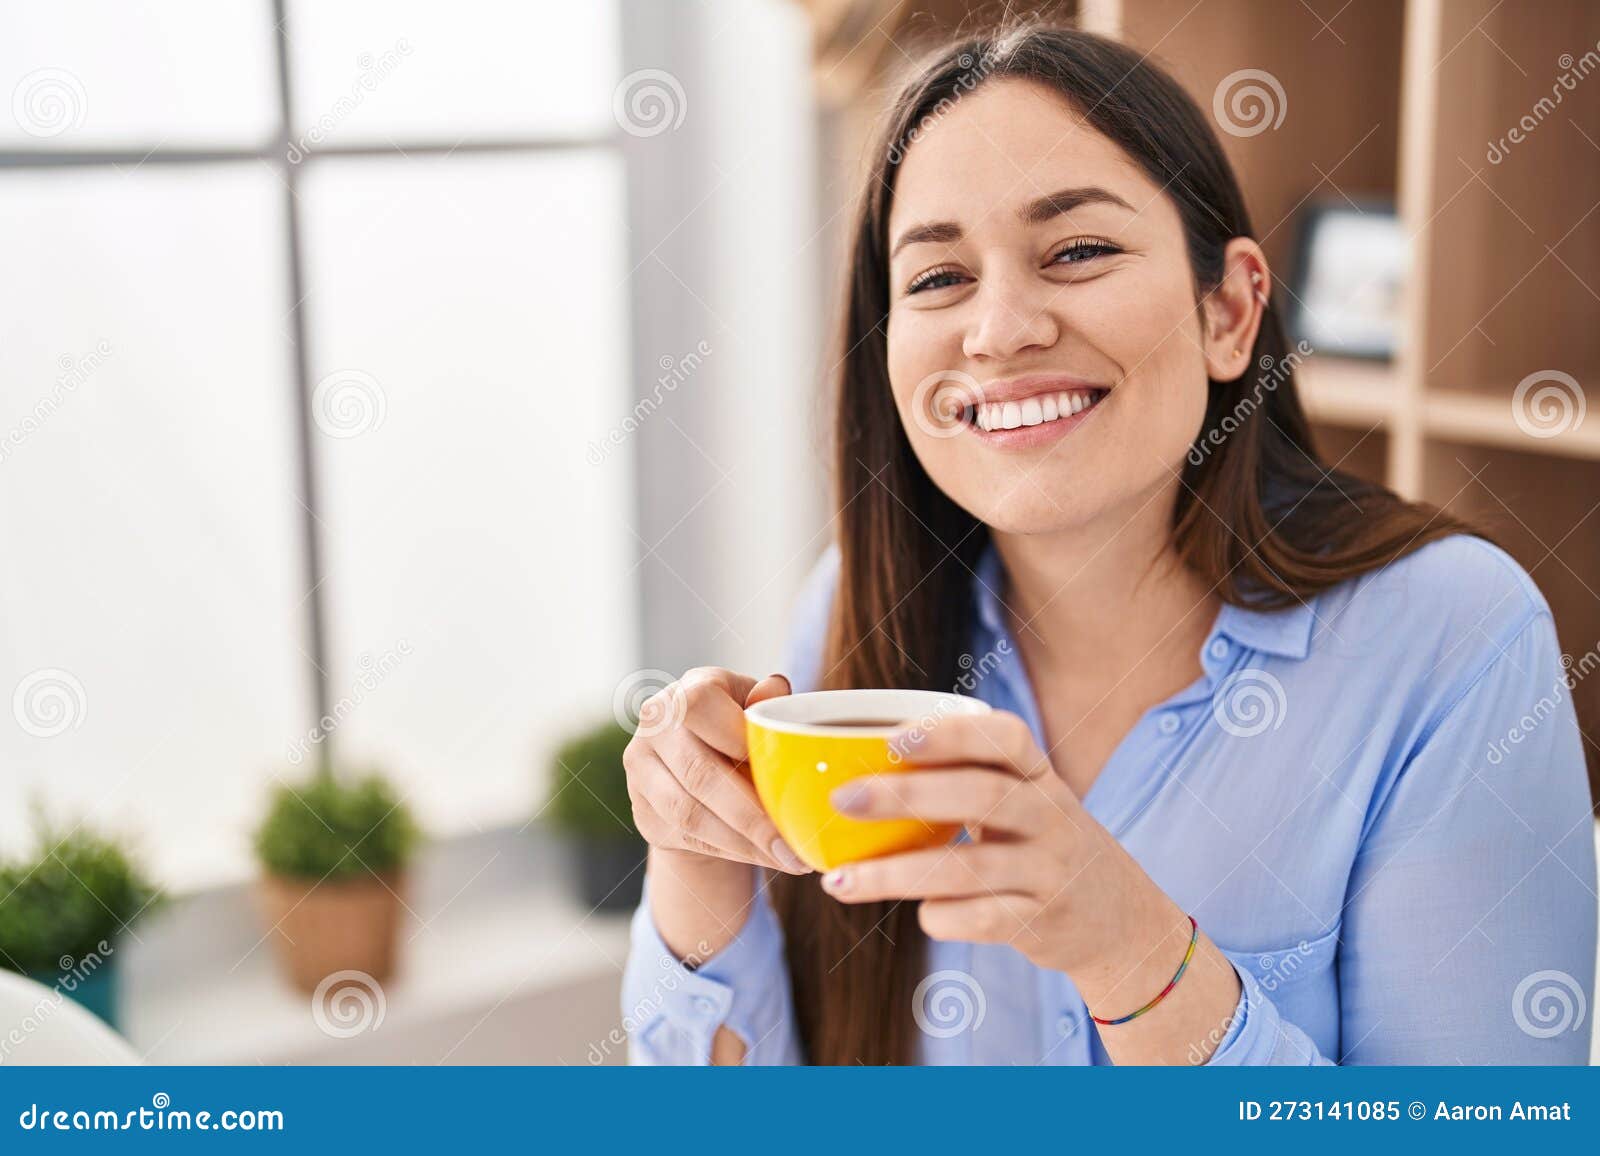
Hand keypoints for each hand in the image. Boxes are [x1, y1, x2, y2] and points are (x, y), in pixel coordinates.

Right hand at [624, 667, 811, 874]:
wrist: (697, 766)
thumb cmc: (738, 728)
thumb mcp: (756, 708)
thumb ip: (767, 702)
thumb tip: (775, 690)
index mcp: (686, 690)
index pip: (701, 707)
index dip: (739, 739)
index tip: (782, 772)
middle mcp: (654, 725)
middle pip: (699, 773)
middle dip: (752, 816)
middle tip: (794, 844)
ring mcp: (640, 770)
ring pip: (690, 814)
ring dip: (743, 842)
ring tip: (787, 857)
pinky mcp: (642, 812)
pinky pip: (687, 838)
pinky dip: (731, 851)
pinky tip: (764, 857)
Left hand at [816, 710, 1186, 985]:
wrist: (1119, 918)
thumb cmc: (1039, 845)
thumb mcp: (1023, 801)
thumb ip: (965, 780)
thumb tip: (859, 769)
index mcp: (1040, 776)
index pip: (1006, 738)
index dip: (950, 735)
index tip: (892, 738)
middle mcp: (1052, 816)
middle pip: (981, 795)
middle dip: (906, 796)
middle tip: (842, 800)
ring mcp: (1051, 870)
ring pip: (971, 868)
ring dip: (897, 875)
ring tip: (839, 883)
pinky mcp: (1045, 921)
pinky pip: (988, 918)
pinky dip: (945, 917)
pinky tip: (919, 916)